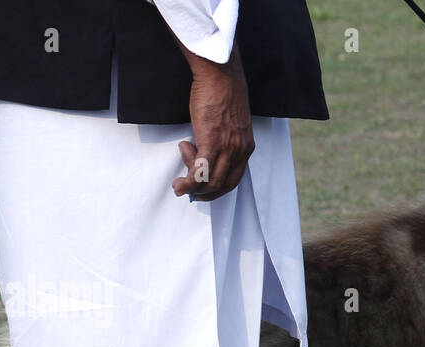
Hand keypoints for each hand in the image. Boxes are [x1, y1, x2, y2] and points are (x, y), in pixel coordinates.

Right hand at [171, 43, 254, 201]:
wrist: (220, 74)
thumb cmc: (221, 92)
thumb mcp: (229, 121)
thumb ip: (224, 138)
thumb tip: (205, 148)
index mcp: (246, 146)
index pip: (235, 178)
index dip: (219, 188)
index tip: (205, 190)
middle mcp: (240, 151)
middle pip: (223, 184)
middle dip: (205, 193)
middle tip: (189, 191)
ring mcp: (227, 148)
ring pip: (211, 181)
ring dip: (193, 187)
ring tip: (179, 183)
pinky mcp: (212, 142)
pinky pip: (201, 171)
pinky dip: (189, 182)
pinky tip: (179, 183)